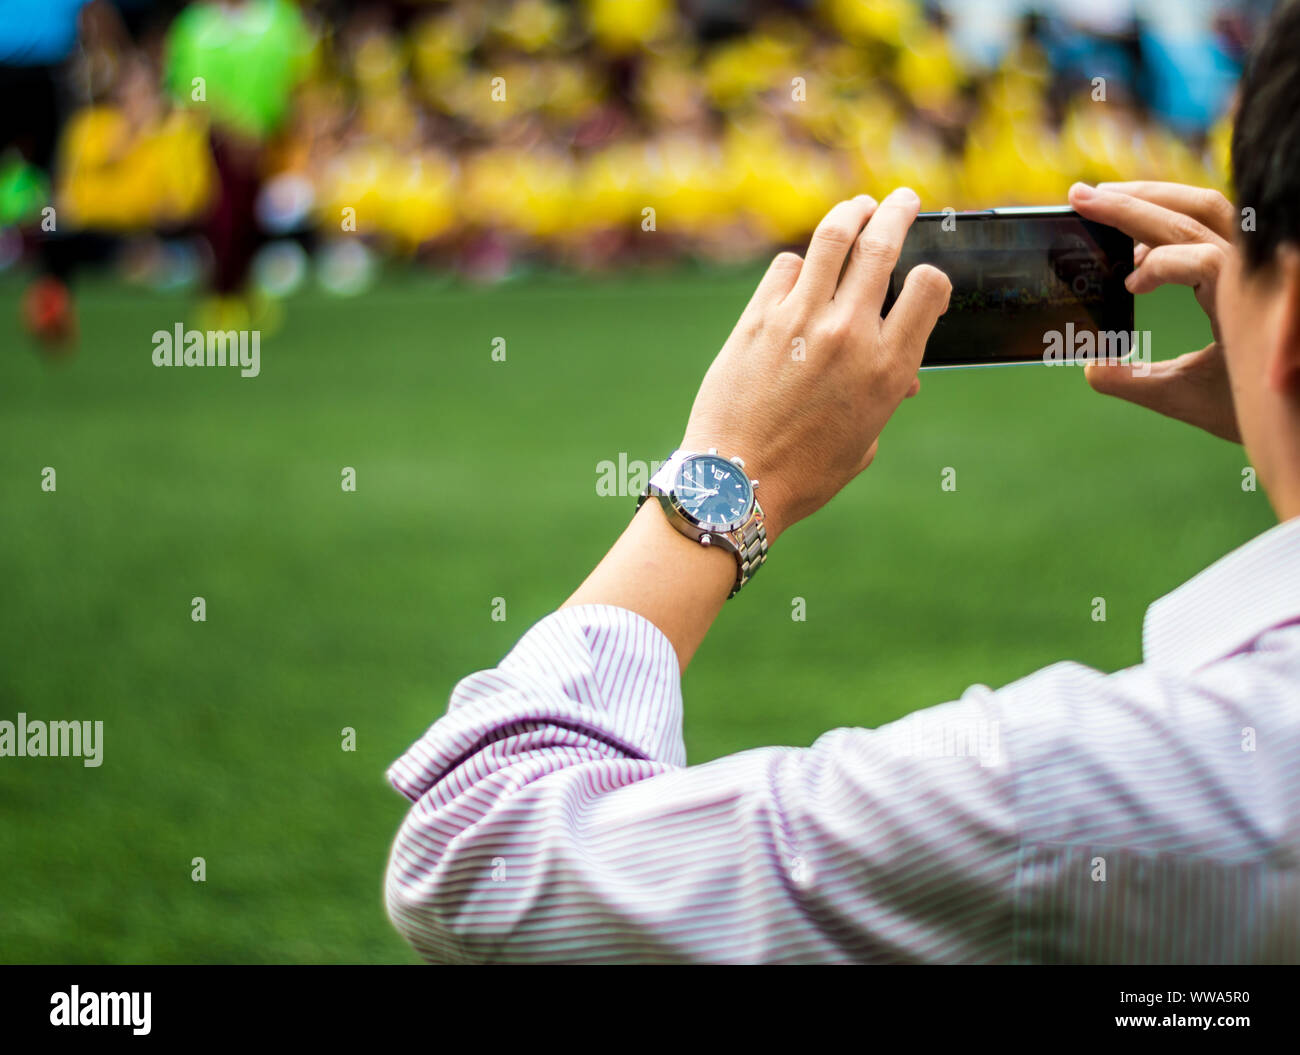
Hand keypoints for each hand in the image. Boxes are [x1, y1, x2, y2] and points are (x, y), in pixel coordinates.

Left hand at [680, 188, 950, 540]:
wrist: (736, 484)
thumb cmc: (806, 473)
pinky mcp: (757, 319)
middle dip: (898, 212)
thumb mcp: (864, 439)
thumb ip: (885, 396)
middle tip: (902, 199)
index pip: (929, 287)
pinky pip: (785, 268)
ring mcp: (799, 321)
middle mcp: (848, 336)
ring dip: (851, 213)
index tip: (922, 276)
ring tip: (859, 206)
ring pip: (833, 238)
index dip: (930, 275)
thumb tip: (900, 375)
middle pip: (882, 245)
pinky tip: (803, 269)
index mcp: (887, 368)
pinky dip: (799, 265)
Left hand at [1068, 180, 1241, 442]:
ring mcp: (1256, 275)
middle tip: (1081, 194)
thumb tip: (1091, 368)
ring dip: (1137, 207)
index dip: (1151, 216)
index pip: (1194, 229)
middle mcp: (1250, 268)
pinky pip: (1202, 259)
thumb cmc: (1250, 413)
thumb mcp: (1178, 391)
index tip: (1104, 218)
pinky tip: (1132, 281)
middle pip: (1195, 206)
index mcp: (1236, 282)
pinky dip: (1163, 264)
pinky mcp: (1254, 293)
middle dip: (1136, 195)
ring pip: (1196, 217)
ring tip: (1087, 203)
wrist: (1289, 436)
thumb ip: (1133, 377)